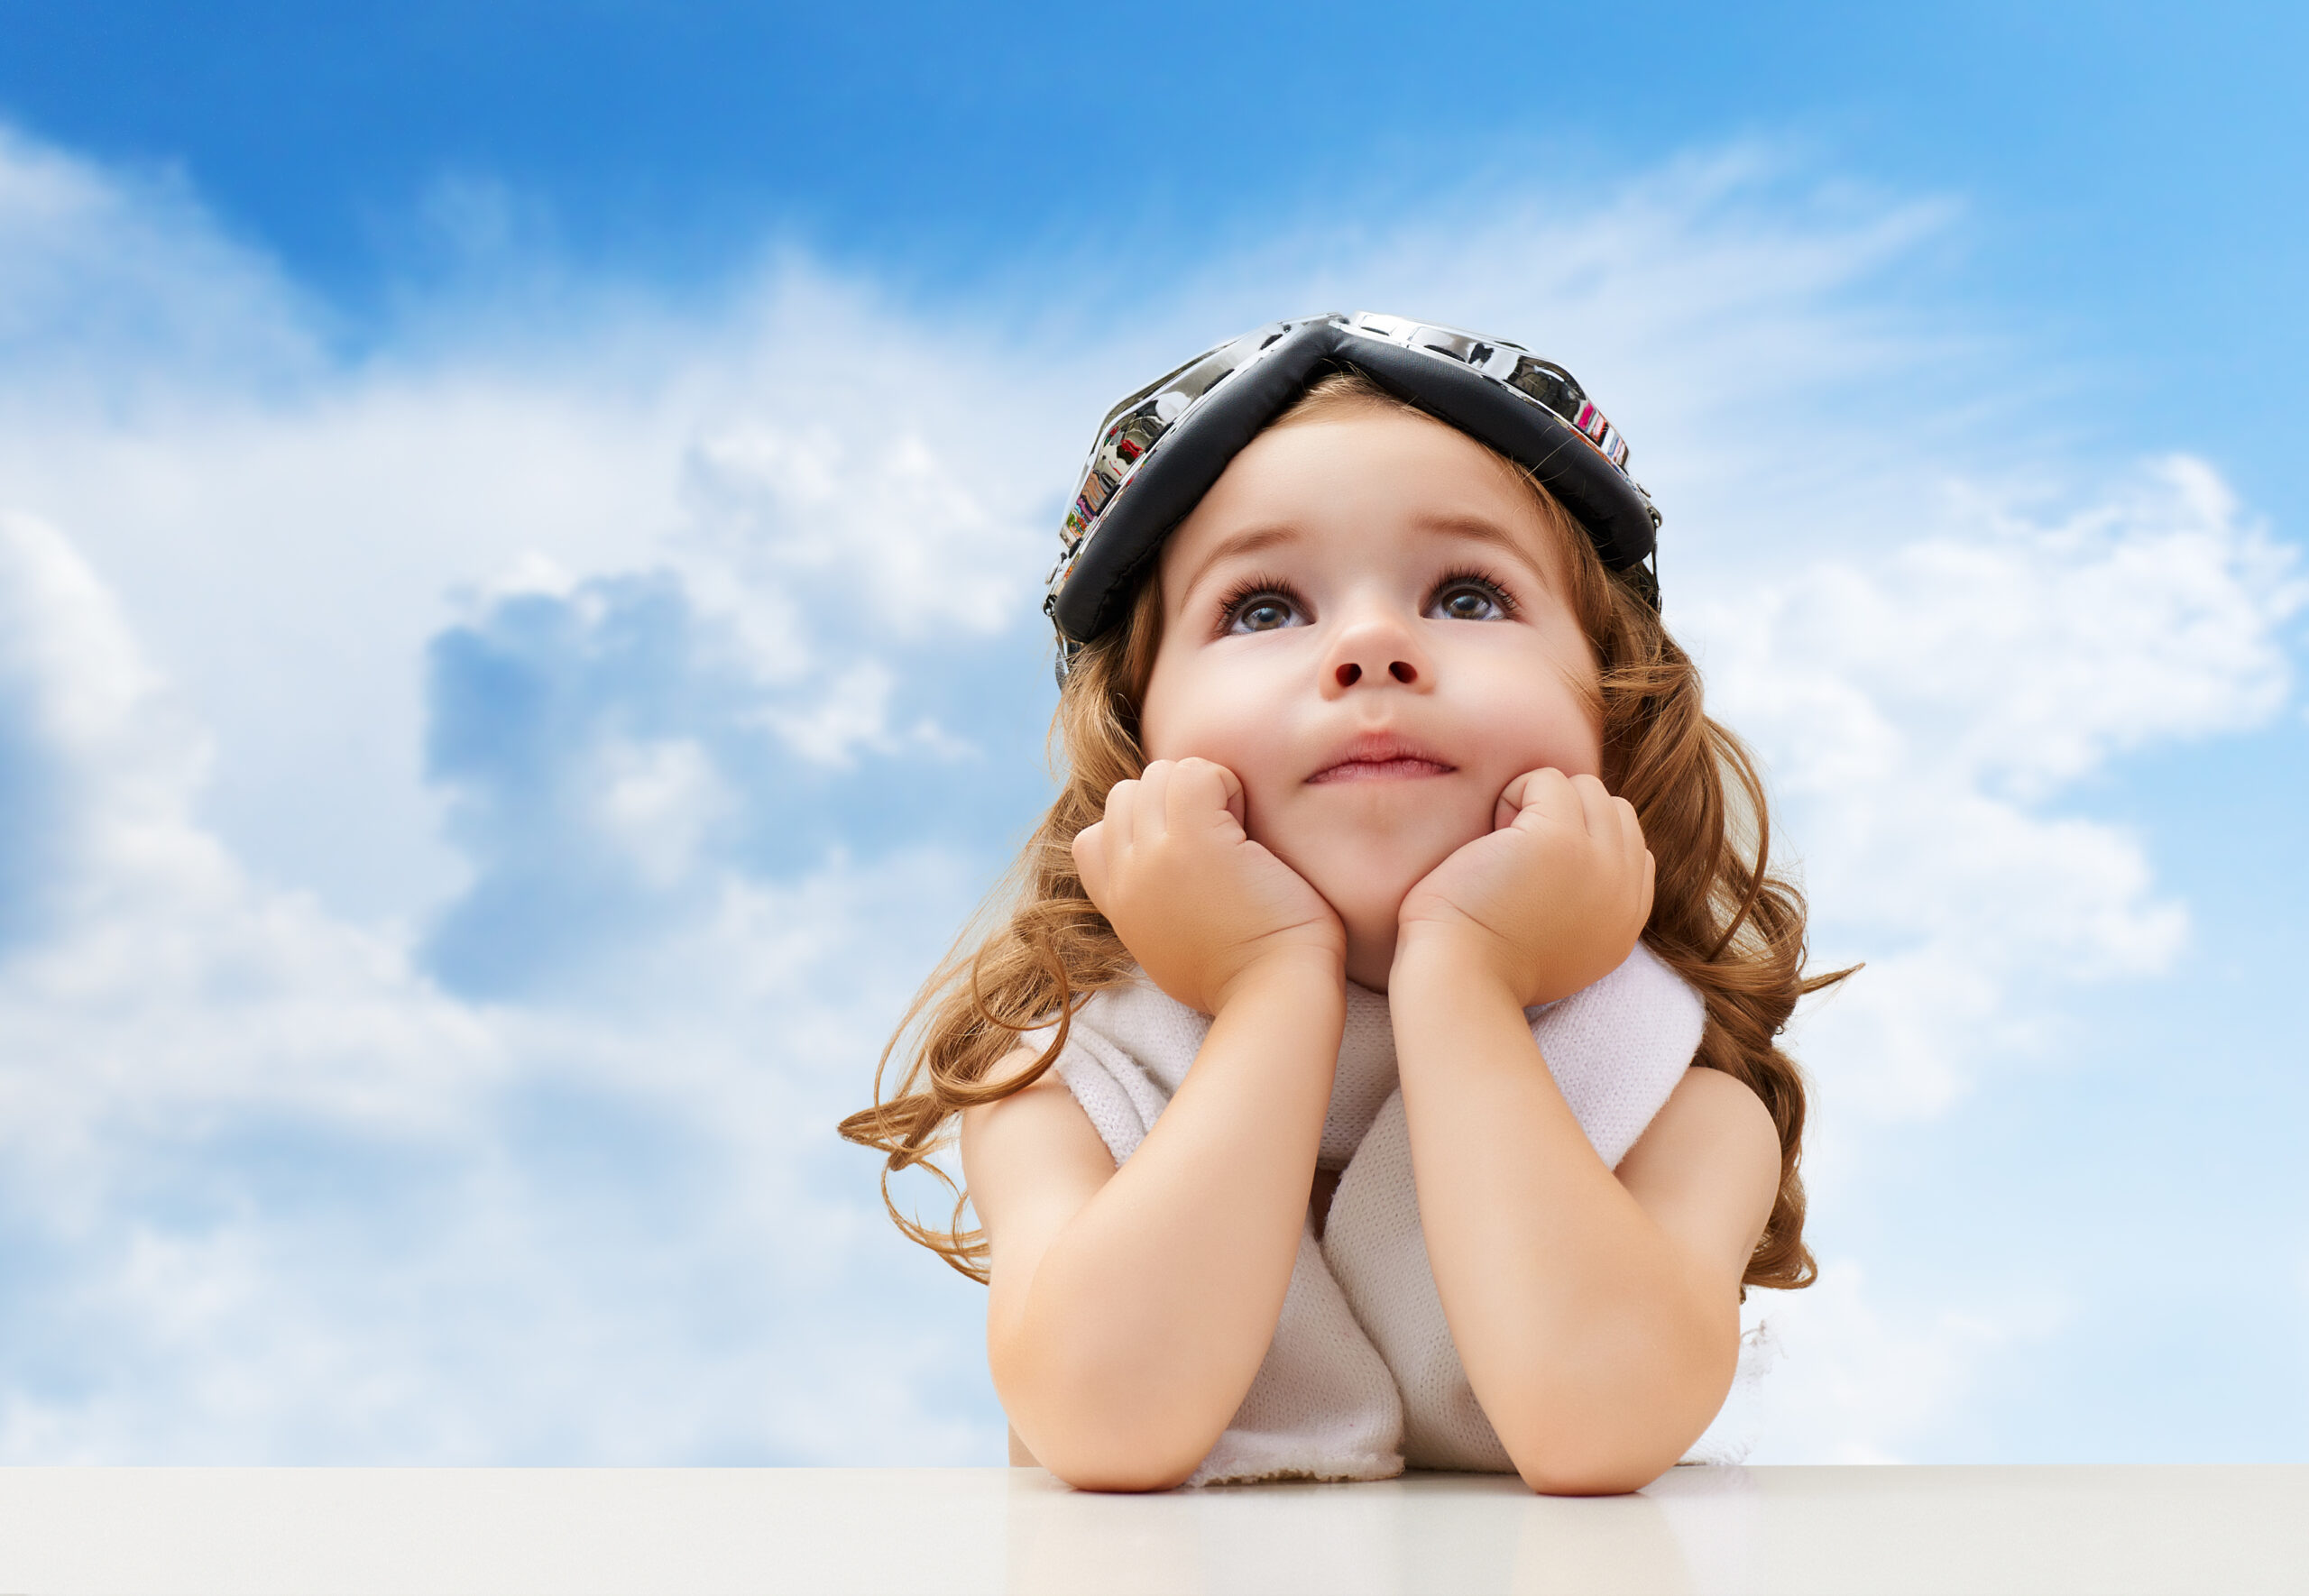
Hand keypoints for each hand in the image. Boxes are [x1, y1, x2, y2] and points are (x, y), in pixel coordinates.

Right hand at [1073, 758, 1345, 1014]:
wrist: (1274, 994)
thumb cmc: (1243, 978)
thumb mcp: (1169, 949)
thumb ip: (1151, 909)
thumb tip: (1164, 881)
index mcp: (1119, 904)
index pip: (1092, 839)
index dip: (1139, 832)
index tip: (1185, 861)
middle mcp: (1127, 877)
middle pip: (1126, 796)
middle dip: (1172, 804)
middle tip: (1220, 845)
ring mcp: (1155, 856)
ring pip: (1157, 775)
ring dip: (1202, 791)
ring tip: (1236, 836)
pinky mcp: (1197, 838)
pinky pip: (1196, 771)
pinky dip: (1227, 785)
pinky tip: (1248, 830)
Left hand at [1394, 768, 1653, 1007]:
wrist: (1459, 979)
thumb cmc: (1484, 961)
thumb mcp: (1561, 944)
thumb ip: (1588, 904)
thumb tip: (1583, 856)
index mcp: (1627, 920)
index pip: (1632, 848)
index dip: (1581, 843)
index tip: (1536, 876)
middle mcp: (1623, 891)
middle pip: (1613, 810)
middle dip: (1564, 817)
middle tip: (1516, 860)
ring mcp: (1599, 863)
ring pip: (1586, 788)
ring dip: (1539, 804)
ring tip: (1504, 849)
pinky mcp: (1560, 840)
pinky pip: (1545, 779)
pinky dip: (1512, 795)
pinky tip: (1490, 839)